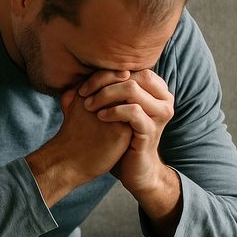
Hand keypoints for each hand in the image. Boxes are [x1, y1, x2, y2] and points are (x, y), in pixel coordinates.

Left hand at [79, 69, 173, 194]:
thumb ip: (103, 93)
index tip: (84, 87)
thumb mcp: (113, 111)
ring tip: (89, 105)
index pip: (131, 69)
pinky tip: (99, 117)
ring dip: (105, 95)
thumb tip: (73, 82)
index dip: (105, 74)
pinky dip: (113, 111)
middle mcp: (163, 99)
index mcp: (156, 90)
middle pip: (132, 76)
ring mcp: (159, 114)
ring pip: (132, 89)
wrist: (134, 168)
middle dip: (104, 82)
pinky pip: (133, 111)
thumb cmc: (122, 136)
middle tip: (84, 94)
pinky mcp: (151, 130)